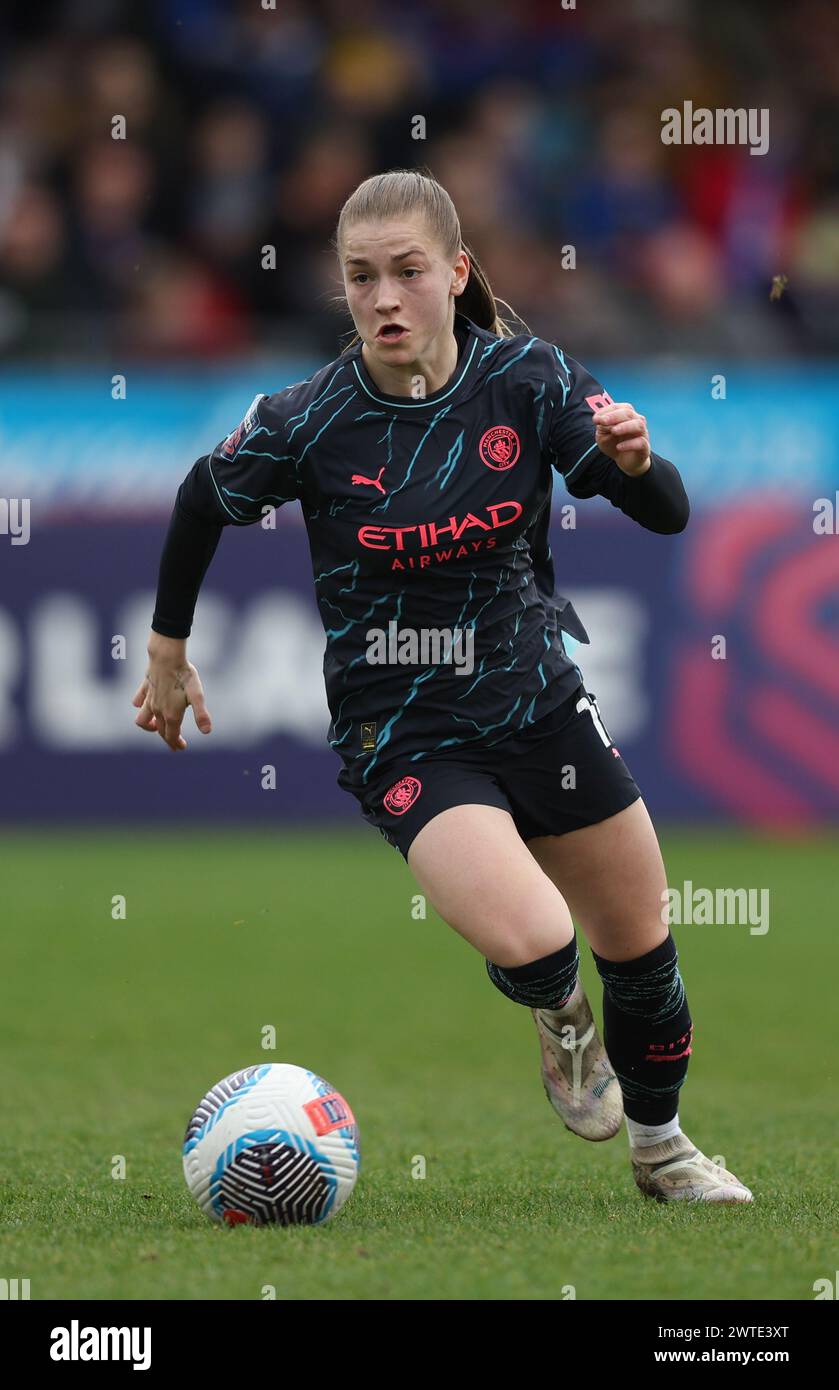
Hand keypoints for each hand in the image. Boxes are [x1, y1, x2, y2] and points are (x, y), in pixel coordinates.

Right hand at [133, 634, 211, 750]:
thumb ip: (201, 714)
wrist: (167, 657)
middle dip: (168, 739)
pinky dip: (141, 707)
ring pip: (142, 720)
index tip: (182, 747)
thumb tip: (207, 732)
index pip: (172, 736)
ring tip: (155, 726)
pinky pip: (138, 702)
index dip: (177, 743)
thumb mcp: (197, 695)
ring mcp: (149, 700)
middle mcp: (157, 710)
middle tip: (176, 744)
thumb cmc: (184, 676)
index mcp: (171, 714)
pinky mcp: (144, 689)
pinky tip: (147, 705)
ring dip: (148, 726)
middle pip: (160, 731)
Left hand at [593, 402, 650, 475]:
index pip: (619, 407)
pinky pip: (641, 442)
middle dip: (614, 416)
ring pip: (639, 424)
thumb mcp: (603, 435)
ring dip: (625, 426)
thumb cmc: (614, 444)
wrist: (624, 461)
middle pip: (629, 413)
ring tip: (613, 431)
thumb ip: (602, 426)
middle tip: (603, 421)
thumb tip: (601, 419)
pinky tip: (619, 447)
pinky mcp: (645, 447)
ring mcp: (642, 434)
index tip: (595, 419)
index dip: (607, 411)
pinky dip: (630, 444)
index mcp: (626, 416)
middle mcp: (636, 421)